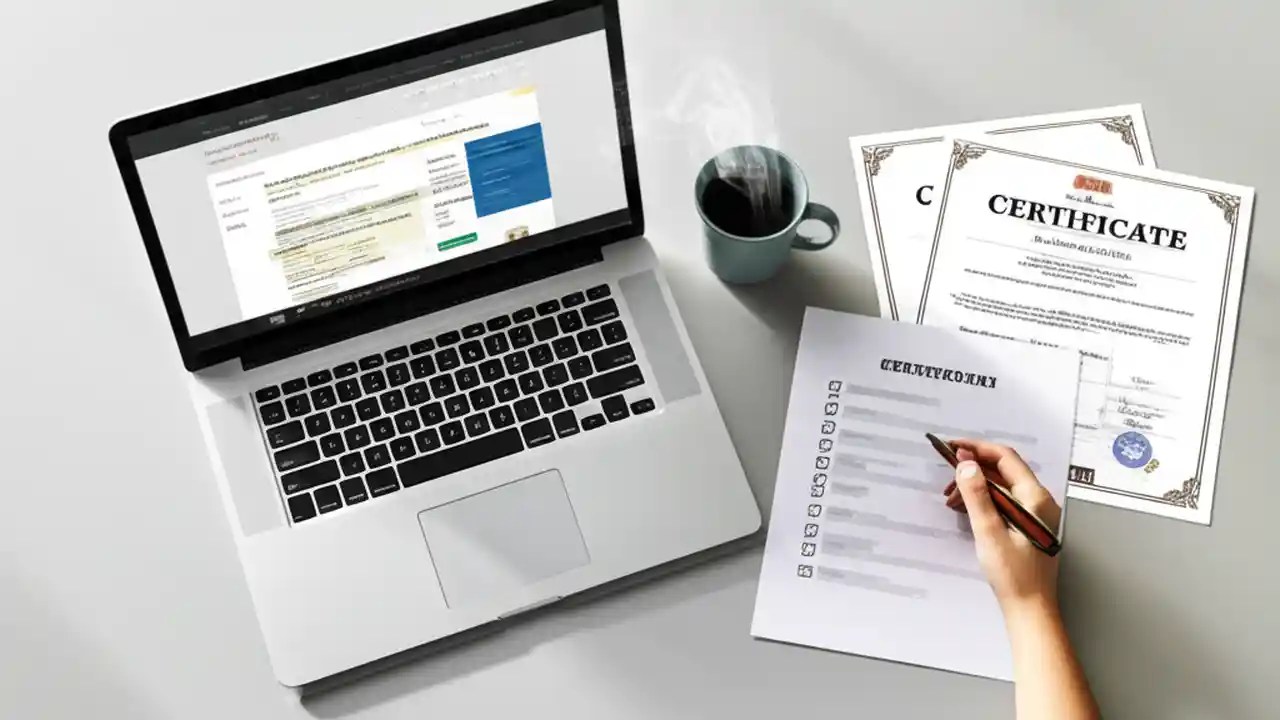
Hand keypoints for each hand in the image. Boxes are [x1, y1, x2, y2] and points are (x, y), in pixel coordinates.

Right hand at [942, 439, 1061, 612]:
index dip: (977, 448)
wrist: (1031, 609)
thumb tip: (966, 464)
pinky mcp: (1028, 526)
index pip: (1005, 458)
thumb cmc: (1014, 576)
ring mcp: (1034, 514)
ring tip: (951, 498)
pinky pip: (1004, 502)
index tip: (952, 447)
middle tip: (946, 477)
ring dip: (976, 486)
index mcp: (1035, 498)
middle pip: (1003, 470)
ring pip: (1002, 486)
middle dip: (972, 469)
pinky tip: (966, 510)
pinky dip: (984, 501)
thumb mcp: (989, 533)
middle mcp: (1038, 501)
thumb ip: (977, 496)